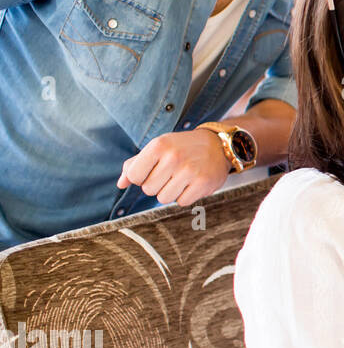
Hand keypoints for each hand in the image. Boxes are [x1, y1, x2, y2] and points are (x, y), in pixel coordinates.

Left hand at [116, 131, 230, 205]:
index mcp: (158, 146)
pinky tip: (192, 183)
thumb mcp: (158, 148)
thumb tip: (120, 184)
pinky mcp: (203, 183)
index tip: (153, 170)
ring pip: (164, 198)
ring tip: (181, 179)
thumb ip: (135, 165)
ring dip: (170, 192)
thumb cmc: (182, 147)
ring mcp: (189, 171)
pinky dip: (185, 196)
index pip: (134, 177)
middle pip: (148, 190)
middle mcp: (173, 157)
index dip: (141, 177)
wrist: (218, 145)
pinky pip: (182, 202)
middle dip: (157, 185)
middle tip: (170, 174)